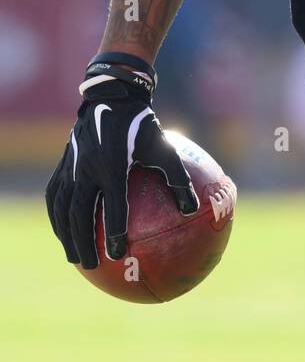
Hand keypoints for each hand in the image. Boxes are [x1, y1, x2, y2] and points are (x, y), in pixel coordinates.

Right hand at [45, 59, 198, 267]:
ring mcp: (72, 166)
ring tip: (73, 256)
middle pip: (80, 214)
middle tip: (91, 266)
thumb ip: (177, 178)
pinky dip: (56, 215)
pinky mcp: (64, 163)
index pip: (113, 206)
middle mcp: (88, 168)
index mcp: (114, 165)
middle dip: (84, 242)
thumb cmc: (143, 125)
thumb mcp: (164, 147)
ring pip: (63, 208)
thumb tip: (193, 209)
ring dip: (66, 234)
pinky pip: (55, 194)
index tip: (118, 255)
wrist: (112, 96)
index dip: (114, 232)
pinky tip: (63, 230)